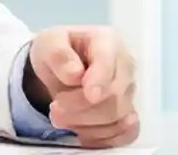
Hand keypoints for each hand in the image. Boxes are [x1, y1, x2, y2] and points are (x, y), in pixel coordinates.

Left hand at [27, 27, 138, 148]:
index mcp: (108, 41)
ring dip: (86, 125)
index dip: (101, 79)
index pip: (109, 61)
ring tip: (59, 118)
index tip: (89, 95)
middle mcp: (125, 66)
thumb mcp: (48, 43)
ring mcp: (128, 92)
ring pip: (118, 118)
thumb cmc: (58, 50)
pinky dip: (101, 138)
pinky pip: (125, 134)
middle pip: (115, 95)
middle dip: (82, 107)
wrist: (60, 67)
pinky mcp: (127, 114)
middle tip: (54, 109)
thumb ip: (59, 55)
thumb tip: (75, 74)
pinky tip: (80, 133)